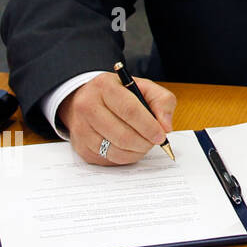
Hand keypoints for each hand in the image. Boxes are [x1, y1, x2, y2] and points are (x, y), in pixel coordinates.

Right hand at [57, 72, 175, 165]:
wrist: (87, 99)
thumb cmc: (120, 93)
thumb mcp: (144, 87)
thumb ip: (162, 102)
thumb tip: (166, 127)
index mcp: (104, 87)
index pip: (130, 111)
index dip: (149, 126)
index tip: (161, 135)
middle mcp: (87, 106)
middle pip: (122, 135)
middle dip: (144, 143)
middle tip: (154, 141)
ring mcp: (81, 128)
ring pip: (114, 150)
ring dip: (136, 152)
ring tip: (144, 144)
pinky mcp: (80, 146)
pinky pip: (107, 159)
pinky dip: (125, 157)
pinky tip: (131, 148)